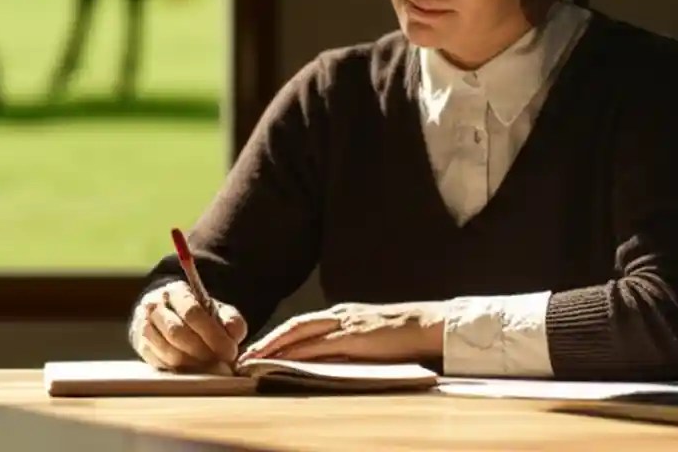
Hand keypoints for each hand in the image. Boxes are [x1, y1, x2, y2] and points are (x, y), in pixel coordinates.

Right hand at [130, 280, 247, 371]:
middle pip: (177, 333)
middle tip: (221, 363)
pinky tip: (194, 369)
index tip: (230, 351)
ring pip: (169, 352)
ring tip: (210, 367)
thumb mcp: (219, 311)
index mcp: (176, 291)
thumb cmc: (199, 315)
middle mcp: (154, 305)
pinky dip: (181, 370)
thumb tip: (233, 334)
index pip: (192, 312)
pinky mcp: (141, 346)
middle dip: (204, 352)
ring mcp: (144, 326)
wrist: (169, 316)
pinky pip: (161, 364)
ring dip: (194, 364)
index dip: (213, 335)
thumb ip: (231, 321)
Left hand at [239, 302, 445, 363]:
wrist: (433, 325)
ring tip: (254, 359)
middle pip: (294, 327)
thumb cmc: (407, 336)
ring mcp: (346, 325)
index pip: (302, 325)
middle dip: (267, 341)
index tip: (258, 349)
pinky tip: (282, 360)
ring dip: (274, 346)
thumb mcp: (371, 339)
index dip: (278, 337)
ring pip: (300, 333)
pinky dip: (296, 352)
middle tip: (244, 355)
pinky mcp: (355, 337)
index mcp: (343, 315)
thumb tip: (325, 363)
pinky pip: (319, 346)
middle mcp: (339, 316)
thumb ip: (349, 346)